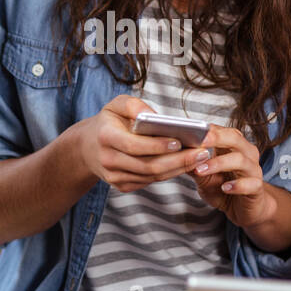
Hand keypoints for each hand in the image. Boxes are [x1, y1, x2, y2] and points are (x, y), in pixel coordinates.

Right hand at [74, 94, 212, 193]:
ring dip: (179, 168)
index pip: (135, 145)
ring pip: (152, 176)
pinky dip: (169, 173)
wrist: (87, 147)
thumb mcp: (116, 104)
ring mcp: (114, 177)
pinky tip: (186, 164)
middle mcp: (108, 160)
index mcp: (106, 137)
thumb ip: (135, 105)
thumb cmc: (108, 122)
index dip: (158, 146)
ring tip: (200, 158)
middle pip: (148, 165)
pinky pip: (150, 181)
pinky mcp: (122, 186)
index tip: (180, 141)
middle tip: (202, 152)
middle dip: (179, 160)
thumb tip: (156, 117)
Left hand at [188, 124, 275, 229]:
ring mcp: (253, 171)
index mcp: (233, 147)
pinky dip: (237, 185)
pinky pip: (251, 184)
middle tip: (200, 142)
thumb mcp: (204, 177)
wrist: (244, 210)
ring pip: (241, 160)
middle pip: (235, 139)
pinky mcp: (257, 188)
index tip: (192, 130)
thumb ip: (194, 164)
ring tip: (202, 170)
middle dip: (217, 138)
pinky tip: (225, 188)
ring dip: (219, 163)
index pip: (223, 131)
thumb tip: (176, 153)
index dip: (209, 130)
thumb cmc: (225, 188)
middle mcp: (246, 154)